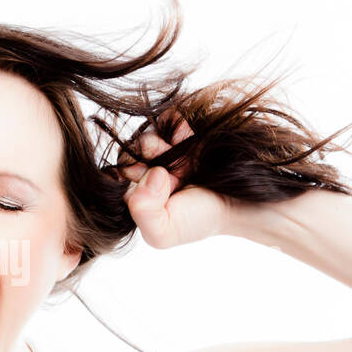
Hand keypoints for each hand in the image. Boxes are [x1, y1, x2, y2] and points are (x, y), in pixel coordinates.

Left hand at [119, 115, 232, 247]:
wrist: (236, 201)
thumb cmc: (197, 219)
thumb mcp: (164, 232)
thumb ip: (143, 214)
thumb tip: (150, 174)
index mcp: (133, 193)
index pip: (115, 178)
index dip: (134, 180)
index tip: (159, 188)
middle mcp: (143, 169)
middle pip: (127, 154)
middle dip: (148, 163)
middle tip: (173, 177)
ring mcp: (160, 148)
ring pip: (144, 136)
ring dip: (164, 148)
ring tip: (185, 163)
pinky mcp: (177, 129)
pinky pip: (165, 118)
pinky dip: (177, 128)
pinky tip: (189, 143)